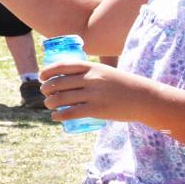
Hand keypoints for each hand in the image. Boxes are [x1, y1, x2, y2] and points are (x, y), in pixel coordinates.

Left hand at [38, 60, 161, 123]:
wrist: (143, 98)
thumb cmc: (124, 85)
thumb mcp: (106, 72)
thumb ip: (92, 74)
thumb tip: (74, 80)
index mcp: (92, 67)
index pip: (63, 66)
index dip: (48, 71)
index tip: (41, 76)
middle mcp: (90, 79)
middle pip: (59, 83)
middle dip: (46, 89)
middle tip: (45, 93)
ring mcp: (93, 95)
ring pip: (62, 99)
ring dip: (50, 103)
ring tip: (49, 105)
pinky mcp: (96, 110)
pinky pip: (71, 113)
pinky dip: (59, 115)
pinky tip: (56, 117)